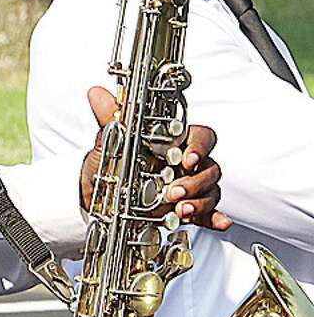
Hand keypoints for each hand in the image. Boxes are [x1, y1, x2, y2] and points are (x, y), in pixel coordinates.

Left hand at [81, 88, 226, 229]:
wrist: (100, 196)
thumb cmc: (112, 164)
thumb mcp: (110, 142)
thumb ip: (110, 119)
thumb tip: (97, 93)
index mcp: (175, 142)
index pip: (201, 137)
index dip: (199, 147)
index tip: (186, 158)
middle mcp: (188, 164)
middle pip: (209, 167)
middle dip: (194, 181)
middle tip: (172, 191)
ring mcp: (191, 186)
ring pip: (211, 191)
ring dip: (199, 201)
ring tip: (180, 209)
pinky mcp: (189, 208)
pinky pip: (209, 213)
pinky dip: (215, 218)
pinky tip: (220, 223)